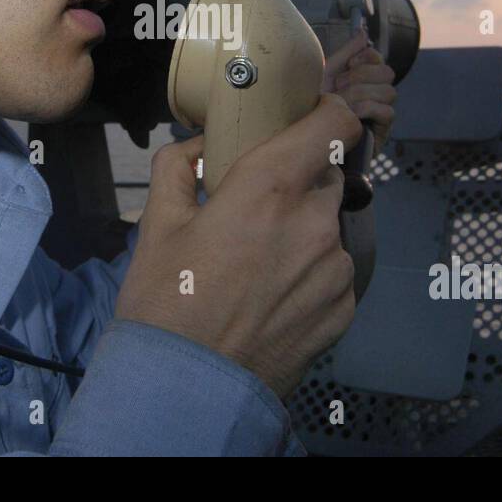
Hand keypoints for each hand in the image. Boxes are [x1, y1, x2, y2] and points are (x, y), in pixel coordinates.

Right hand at [115, 95, 363, 397]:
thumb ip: (177, 168)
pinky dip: (311, 272)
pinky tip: (273, 295)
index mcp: (269, 188)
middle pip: (327, 176)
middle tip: (260, 207)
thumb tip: (195, 147)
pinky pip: (334, 270)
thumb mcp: (158, 225)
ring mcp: (335, 267)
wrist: (188, 389)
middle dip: (299, 182)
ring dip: (305, 230)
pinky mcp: (344, 307)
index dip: (328, 112)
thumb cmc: (166, 304)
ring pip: (330, 225)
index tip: (311, 117)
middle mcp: (314, 221)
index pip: (332, 123)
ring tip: (259, 263)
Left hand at [322, 27, 396, 147]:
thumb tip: (363, 33)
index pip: (378, 59)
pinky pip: (388, 112)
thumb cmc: (314, 107)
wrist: (306, 138)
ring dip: (361, 93)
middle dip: (361, 76)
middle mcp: (374, 93)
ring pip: (389, 91)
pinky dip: (367, 108)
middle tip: (339, 86)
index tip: (349, 64)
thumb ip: (345, 54)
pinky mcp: (381, 131)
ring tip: (341, 101)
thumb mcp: (326, 76)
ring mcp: (379, 113)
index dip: (367, 57)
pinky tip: (351, 113)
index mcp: (362, 78)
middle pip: (387, 73)